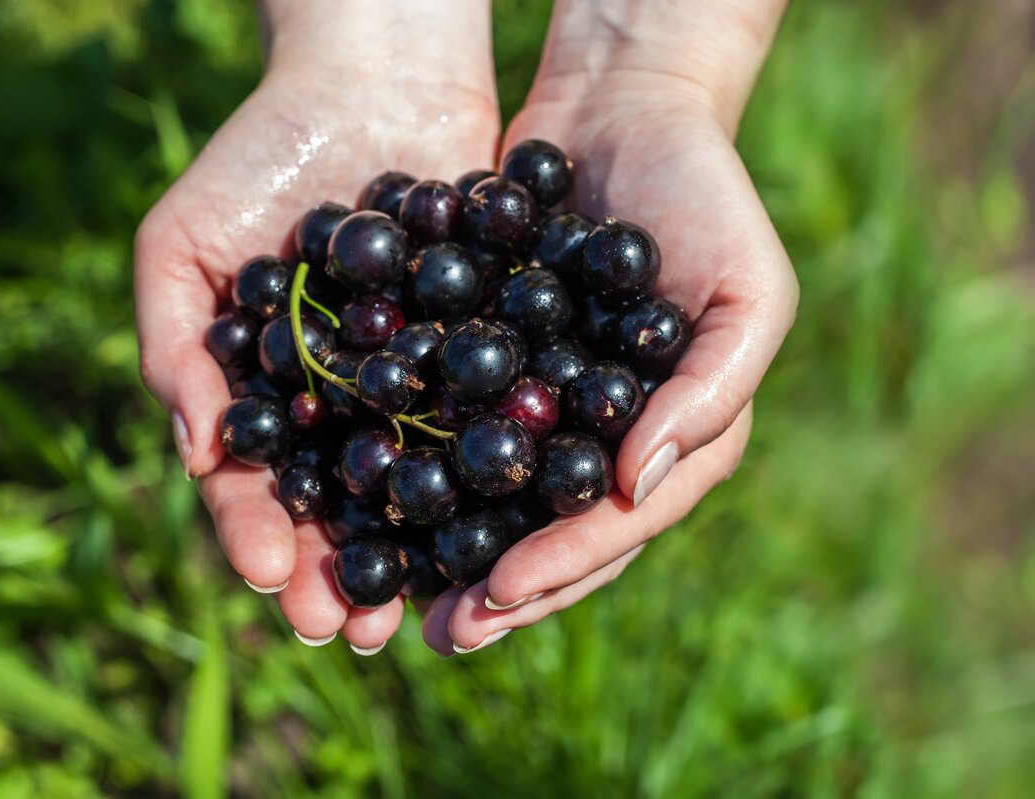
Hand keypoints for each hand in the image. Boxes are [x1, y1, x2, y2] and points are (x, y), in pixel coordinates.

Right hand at [135, 1, 498, 652]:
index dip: (258, 533)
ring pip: (418, 489)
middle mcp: (344, 406)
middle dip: (341, 570)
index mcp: (270, 396)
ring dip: (417, 553)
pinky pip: (484, 427)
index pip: (258, 485)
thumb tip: (196, 456)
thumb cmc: (258, 156)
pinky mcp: (482, 356)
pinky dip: (487, 479)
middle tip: (349, 629)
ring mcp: (416, 387)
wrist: (372, 78)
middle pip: (341, 507)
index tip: (270, 577)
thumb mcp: (185, 242)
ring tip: (423, 610)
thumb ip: (178, 348)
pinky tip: (496, 526)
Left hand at [422, 0, 797, 654]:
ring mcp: (551, 406)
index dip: (565, 564)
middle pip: (557, 532)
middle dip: (503, 588)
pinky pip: (458, 427)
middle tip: (444, 633)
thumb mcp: (745, 291)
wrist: (622, 110)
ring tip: (402, 597)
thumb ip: (710, 392)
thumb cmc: (704, 195)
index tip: (498, 594)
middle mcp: (609, 437)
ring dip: (454, 551)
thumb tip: (634, 486)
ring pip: (501, 499)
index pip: (621, 523)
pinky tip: (373, 501)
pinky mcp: (496, 365)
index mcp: (676, 436)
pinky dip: (422, 467)